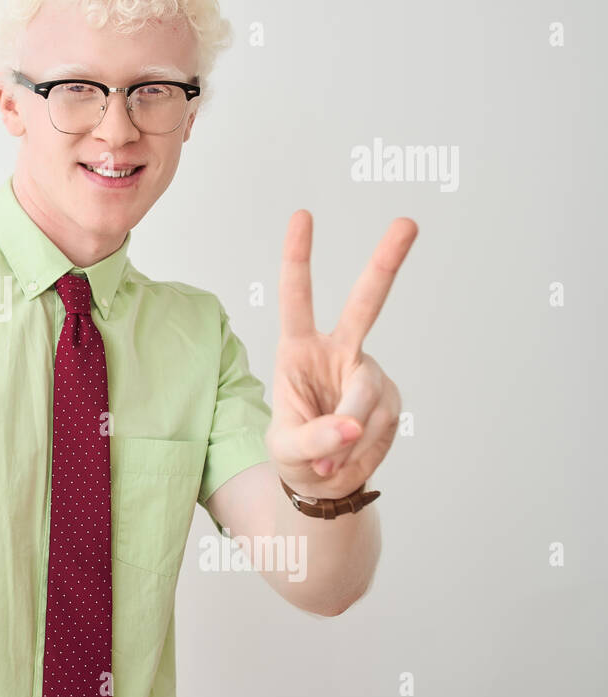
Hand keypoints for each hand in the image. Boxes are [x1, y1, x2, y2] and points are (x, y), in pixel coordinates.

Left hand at [265, 210, 417, 499]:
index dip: (299, 257)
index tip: (302, 216)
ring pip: (367, 397)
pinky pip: (381, 424)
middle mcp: (338, 351)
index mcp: (298, 349)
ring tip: (328, 460)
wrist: (323, 480)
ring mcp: (369, 373)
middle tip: (407, 223)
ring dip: (348, 436)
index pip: (296, 297)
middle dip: (387, 262)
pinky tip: (351, 455)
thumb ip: (314, 437)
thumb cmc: (295, 452)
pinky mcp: (390, 399)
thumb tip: (351, 427)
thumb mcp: (288, 448)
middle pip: (366, 303)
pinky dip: (364, 448)